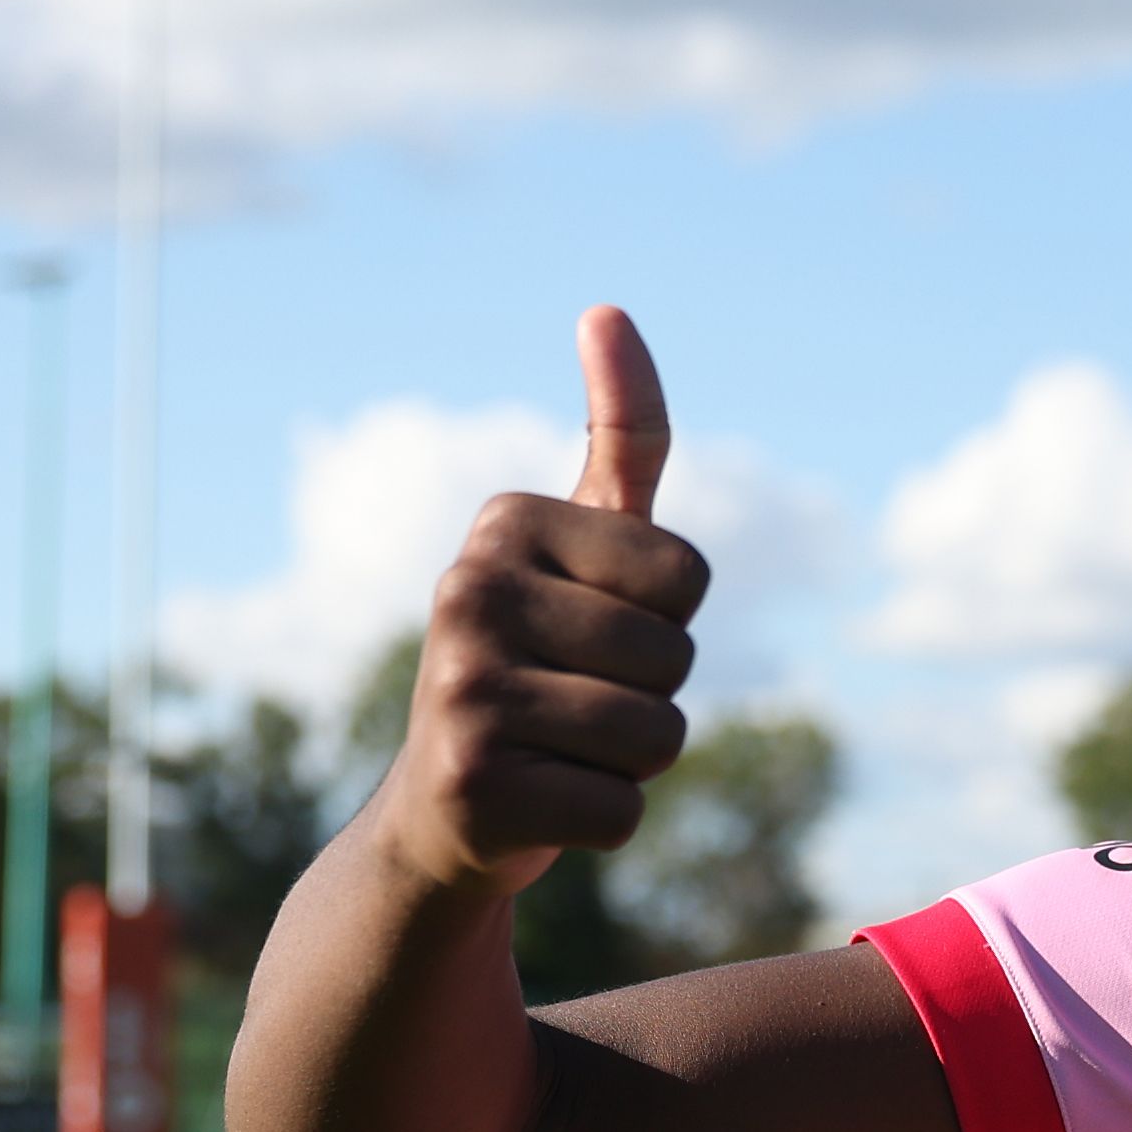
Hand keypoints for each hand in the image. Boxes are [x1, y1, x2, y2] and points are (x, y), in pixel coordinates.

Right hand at [381, 305, 711, 897]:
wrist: (442, 813)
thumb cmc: (541, 666)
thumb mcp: (585, 548)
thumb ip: (620, 440)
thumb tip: (609, 310)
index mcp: (502, 524)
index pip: (689, 575)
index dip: (667, 621)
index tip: (589, 632)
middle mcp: (465, 591)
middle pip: (675, 657)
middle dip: (651, 697)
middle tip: (572, 704)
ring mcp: (461, 690)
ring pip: (659, 737)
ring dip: (631, 762)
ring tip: (558, 751)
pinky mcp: (474, 787)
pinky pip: (624, 812)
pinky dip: (603, 822)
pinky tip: (538, 806)